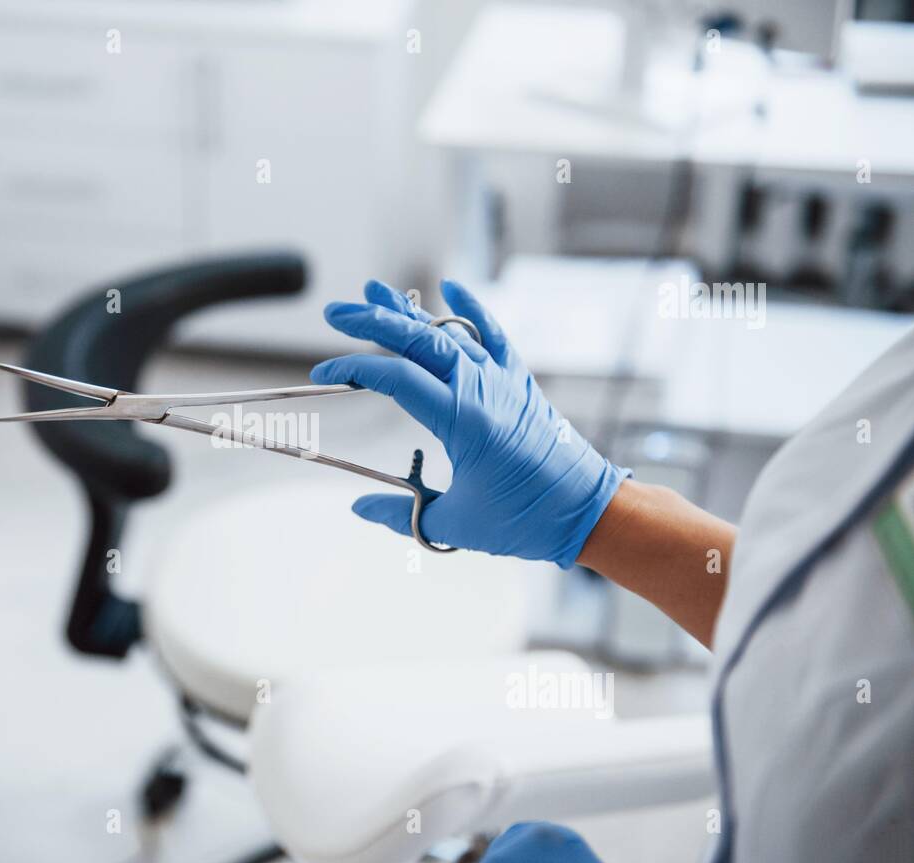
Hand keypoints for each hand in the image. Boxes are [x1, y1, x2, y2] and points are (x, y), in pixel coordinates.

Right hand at [310, 279, 629, 566]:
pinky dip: (471, 308)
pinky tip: (451, 287)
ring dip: (409, 312)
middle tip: (335, 313)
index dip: (355, 369)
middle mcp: (482, 389)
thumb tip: (359, 507)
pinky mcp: (518, 382)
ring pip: (449, 332)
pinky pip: (492, 334)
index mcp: (463, 421)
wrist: (588, 510)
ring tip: (374, 292)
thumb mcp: (454, 525)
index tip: (325, 374)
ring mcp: (502, 380)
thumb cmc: (527, 520)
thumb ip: (401, 515)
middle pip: (419, 340)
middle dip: (372, 322)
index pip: (397, 378)